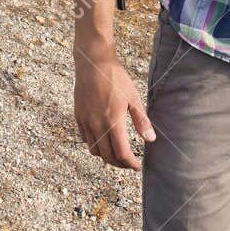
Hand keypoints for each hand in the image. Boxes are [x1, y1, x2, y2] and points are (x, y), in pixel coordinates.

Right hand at [73, 35, 154, 170]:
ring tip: (118, 155)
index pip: (121, 153)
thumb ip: (141, 120)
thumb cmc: (116, 79)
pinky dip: (96, 145)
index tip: (137, 166)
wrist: (93, 64)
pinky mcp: (78, 117)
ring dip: (106, 157)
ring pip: (94, 150)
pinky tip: (105, 141)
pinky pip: (86, 139)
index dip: (130, 163)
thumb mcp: (134, 98)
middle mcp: (97, 125)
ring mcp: (85, 122)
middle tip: (129, 164)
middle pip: (107, 156)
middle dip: (120, 164)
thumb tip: (150, 139)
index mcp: (113, 121)